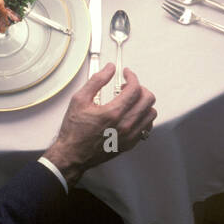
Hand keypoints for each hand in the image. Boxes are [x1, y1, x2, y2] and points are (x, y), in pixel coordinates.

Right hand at [44, 64, 156, 184]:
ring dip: (143, 103)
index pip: (135, 89)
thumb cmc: (74, 130)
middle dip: (140, 88)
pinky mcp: (130, 144)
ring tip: (130, 101)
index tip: (127, 74)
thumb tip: (110, 69)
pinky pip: (147, 127)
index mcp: (113, 113)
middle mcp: (125, 125)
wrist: (72, 154)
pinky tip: (132, 114)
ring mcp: (129, 136)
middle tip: (128, 87)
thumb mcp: (79, 99)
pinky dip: (143, 116)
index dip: (132, 77)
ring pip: (151, 113)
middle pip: (148, 99)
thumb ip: (96, 81)